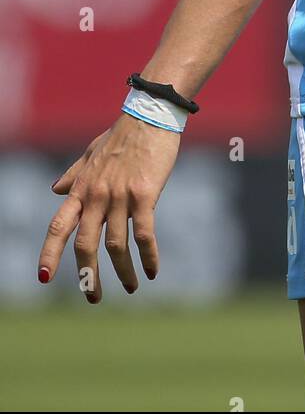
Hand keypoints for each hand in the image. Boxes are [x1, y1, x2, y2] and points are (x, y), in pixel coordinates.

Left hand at [38, 112, 180, 303]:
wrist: (149, 115)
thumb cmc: (122, 134)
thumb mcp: (91, 152)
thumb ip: (74, 174)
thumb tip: (55, 190)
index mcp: (82, 188)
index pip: (59, 226)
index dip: (49, 253)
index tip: (44, 278)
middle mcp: (97, 195)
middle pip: (85, 245)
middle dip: (88, 276)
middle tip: (94, 298)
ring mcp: (120, 196)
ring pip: (116, 246)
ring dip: (123, 272)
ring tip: (131, 287)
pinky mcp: (144, 195)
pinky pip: (144, 234)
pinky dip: (147, 256)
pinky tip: (152, 270)